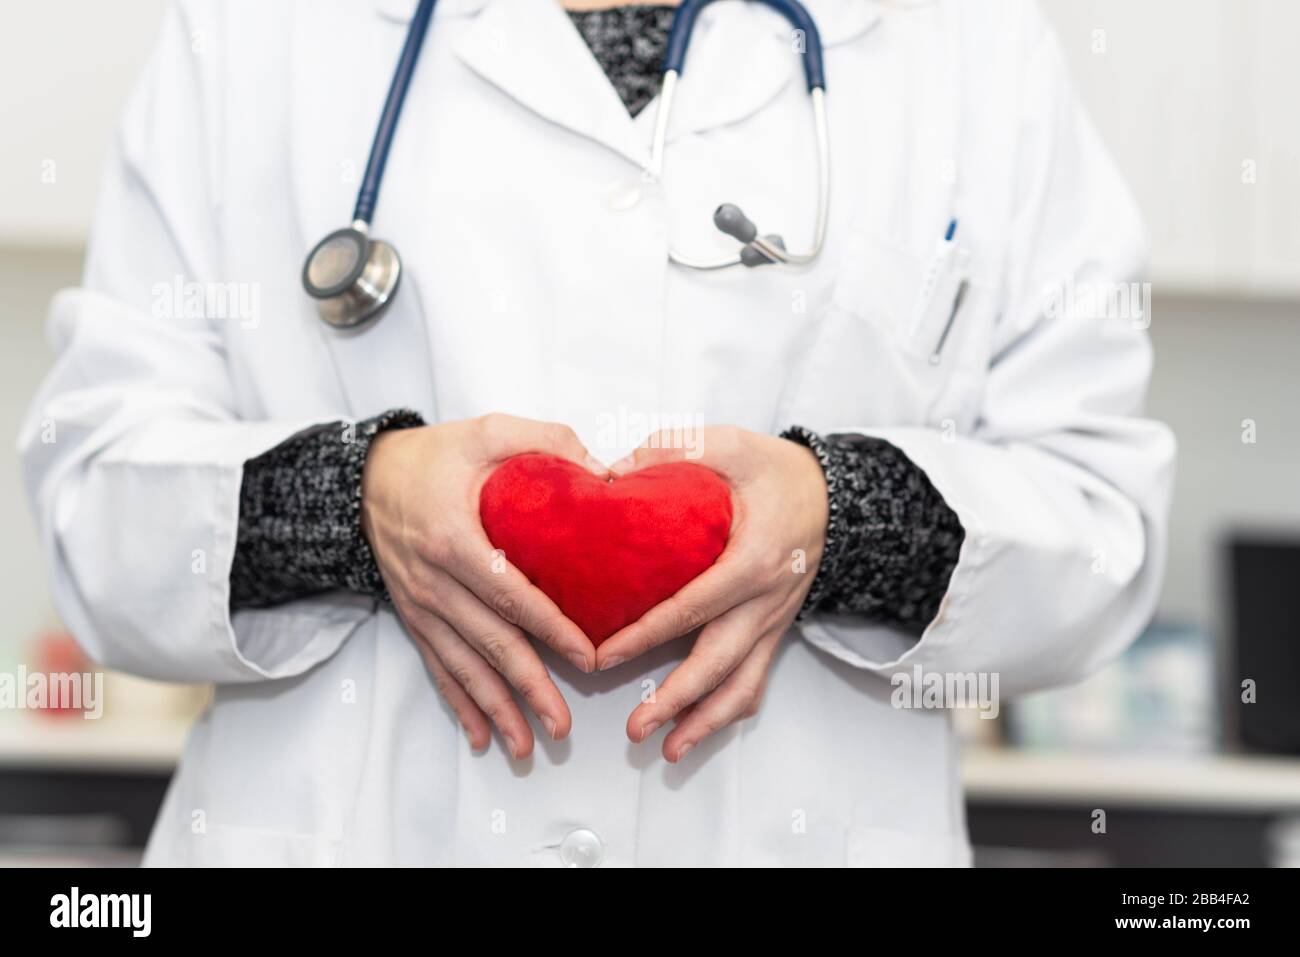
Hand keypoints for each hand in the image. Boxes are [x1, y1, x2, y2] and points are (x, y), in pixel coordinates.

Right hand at [362, 413, 604, 757]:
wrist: (365, 476)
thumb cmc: (435, 455)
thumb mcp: (488, 431)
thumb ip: (547, 442)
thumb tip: (604, 472)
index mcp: (454, 538)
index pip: (510, 593)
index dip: (550, 628)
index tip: (587, 657)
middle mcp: (433, 581)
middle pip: (488, 642)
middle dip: (527, 687)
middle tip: (563, 723)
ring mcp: (420, 604)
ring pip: (462, 666)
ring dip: (496, 708)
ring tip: (527, 745)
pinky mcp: (414, 616)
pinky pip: (437, 667)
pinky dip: (459, 704)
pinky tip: (479, 736)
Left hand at [595, 426, 828, 761]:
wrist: (832, 493)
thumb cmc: (774, 469)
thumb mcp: (728, 444)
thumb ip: (670, 450)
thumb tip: (610, 473)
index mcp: (752, 559)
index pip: (692, 607)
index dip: (645, 636)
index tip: (603, 657)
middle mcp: (766, 600)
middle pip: (719, 663)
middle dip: (676, 701)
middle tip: (633, 728)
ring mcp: (774, 621)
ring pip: (743, 685)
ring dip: (706, 722)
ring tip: (668, 751)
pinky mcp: (774, 630)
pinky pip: (755, 679)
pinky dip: (729, 710)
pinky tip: (698, 729)